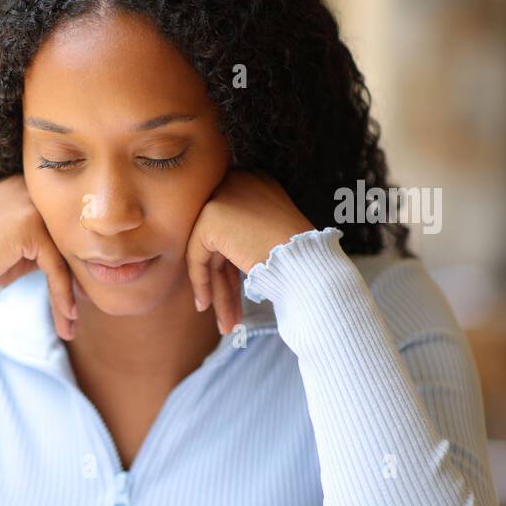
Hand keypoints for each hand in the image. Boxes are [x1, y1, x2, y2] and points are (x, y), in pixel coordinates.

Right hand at [0, 175, 76, 339]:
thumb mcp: (16, 250)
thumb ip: (44, 247)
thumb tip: (82, 269)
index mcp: (25, 188)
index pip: (59, 228)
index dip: (70, 264)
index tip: (78, 295)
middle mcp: (29, 188)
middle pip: (65, 240)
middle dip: (74, 280)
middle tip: (76, 313)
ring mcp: (30, 202)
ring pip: (63, 254)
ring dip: (68, 293)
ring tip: (70, 323)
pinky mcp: (30, 222)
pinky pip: (54, 264)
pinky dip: (60, 293)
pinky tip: (66, 315)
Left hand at [186, 169, 314, 334]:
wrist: (309, 259)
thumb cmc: (301, 254)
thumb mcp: (269, 234)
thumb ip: (242, 236)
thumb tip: (213, 258)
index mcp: (255, 182)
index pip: (230, 227)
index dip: (228, 263)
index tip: (231, 292)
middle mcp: (238, 182)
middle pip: (219, 241)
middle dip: (223, 283)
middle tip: (228, 315)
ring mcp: (222, 197)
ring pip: (209, 252)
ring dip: (217, 291)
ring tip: (224, 324)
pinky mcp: (210, 218)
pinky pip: (197, 256)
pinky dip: (201, 283)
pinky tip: (206, 307)